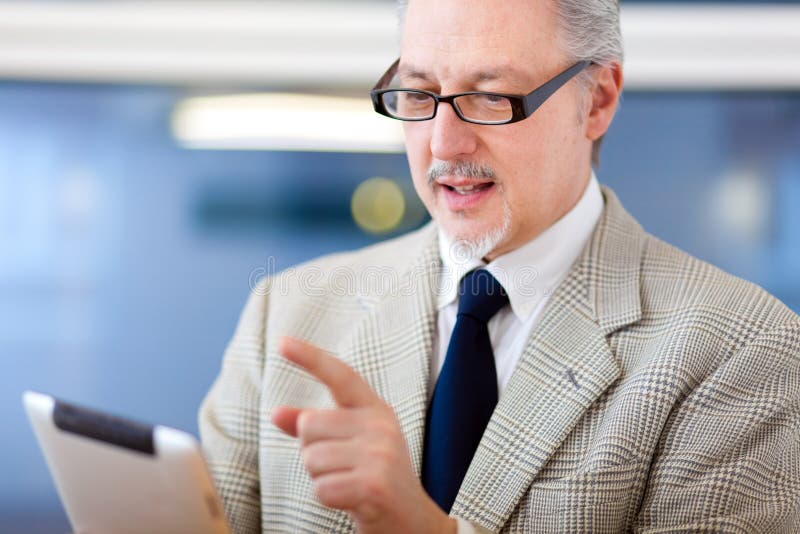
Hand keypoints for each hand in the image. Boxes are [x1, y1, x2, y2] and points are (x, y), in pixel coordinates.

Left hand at [270, 337, 455, 533]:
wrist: (414, 523)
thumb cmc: (377, 480)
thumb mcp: (352, 446)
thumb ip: (316, 429)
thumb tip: (276, 413)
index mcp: (376, 410)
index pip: (341, 376)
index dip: (310, 358)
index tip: (282, 342)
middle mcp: (380, 426)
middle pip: (309, 425)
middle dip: (313, 451)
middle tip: (343, 468)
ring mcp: (379, 454)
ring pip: (312, 459)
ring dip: (321, 478)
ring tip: (349, 483)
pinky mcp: (374, 485)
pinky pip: (322, 488)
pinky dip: (329, 499)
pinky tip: (352, 500)